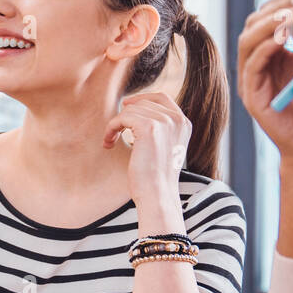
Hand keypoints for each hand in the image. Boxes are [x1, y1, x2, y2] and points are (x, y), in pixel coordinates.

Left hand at [102, 91, 191, 206]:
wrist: (157, 194)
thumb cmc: (156, 177)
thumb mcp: (163, 146)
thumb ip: (158, 128)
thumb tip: (133, 107)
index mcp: (184, 123)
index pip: (161, 98)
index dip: (141, 99)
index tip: (125, 107)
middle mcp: (177, 119)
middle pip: (142, 103)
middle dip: (125, 116)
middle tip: (114, 134)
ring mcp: (164, 122)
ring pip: (130, 110)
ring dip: (116, 124)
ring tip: (111, 140)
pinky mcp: (149, 127)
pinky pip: (122, 117)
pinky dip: (111, 128)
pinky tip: (109, 142)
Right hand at [237, 0, 292, 165]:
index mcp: (270, 53)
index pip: (267, 17)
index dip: (284, 0)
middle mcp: (255, 63)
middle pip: (254, 23)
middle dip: (279, 7)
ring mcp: (250, 79)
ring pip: (248, 40)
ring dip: (271, 23)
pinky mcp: (251, 95)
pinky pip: (252, 63)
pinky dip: (268, 46)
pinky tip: (288, 37)